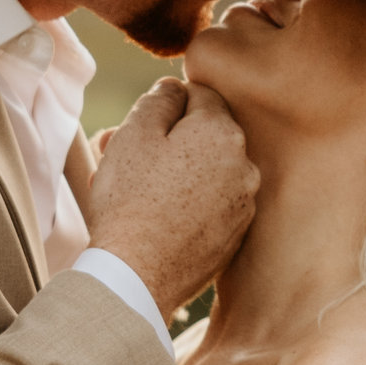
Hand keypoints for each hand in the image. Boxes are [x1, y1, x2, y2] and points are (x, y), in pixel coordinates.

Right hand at [85, 77, 257, 318]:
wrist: (137, 276)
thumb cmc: (130, 200)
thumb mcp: (135, 133)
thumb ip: (160, 98)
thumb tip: (176, 88)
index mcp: (223, 133)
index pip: (200, 96)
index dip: (166, 107)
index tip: (140, 126)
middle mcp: (245, 166)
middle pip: (204, 137)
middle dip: (168, 140)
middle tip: (121, 154)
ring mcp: (243, 206)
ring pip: (207, 173)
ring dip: (175, 172)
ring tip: (133, 189)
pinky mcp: (234, 238)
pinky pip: (210, 206)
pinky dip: (187, 204)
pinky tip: (155, 217)